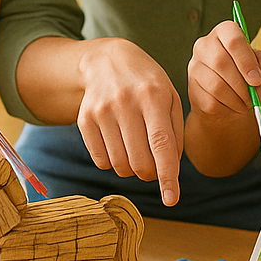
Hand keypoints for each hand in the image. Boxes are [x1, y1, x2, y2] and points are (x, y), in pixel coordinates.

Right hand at [74, 38, 183, 206]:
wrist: (107, 61)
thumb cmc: (147, 83)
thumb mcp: (170, 97)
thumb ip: (175, 133)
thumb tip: (171, 170)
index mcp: (153, 96)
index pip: (161, 144)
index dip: (167, 175)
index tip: (171, 199)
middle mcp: (125, 103)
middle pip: (139, 162)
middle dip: (151, 174)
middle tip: (154, 167)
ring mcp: (102, 111)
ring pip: (120, 165)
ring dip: (132, 169)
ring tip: (136, 149)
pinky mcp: (84, 119)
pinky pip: (101, 161)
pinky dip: (113, 162)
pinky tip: (118, 144)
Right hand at [187, 20, 260, 120]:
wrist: (229, 97)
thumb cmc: (246, 73)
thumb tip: (258, 75)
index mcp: (224, 32)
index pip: (233, 40)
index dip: (246, 61)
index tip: (257, 79)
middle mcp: (205, 45)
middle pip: (221, 63)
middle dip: (242, 84)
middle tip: (253, 95)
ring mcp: (195, 66)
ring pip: (216, 85)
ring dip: (236, 98)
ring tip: (245, 101)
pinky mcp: (192, 88)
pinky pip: (211, 101)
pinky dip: (227, 107)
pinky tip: (232, 105)